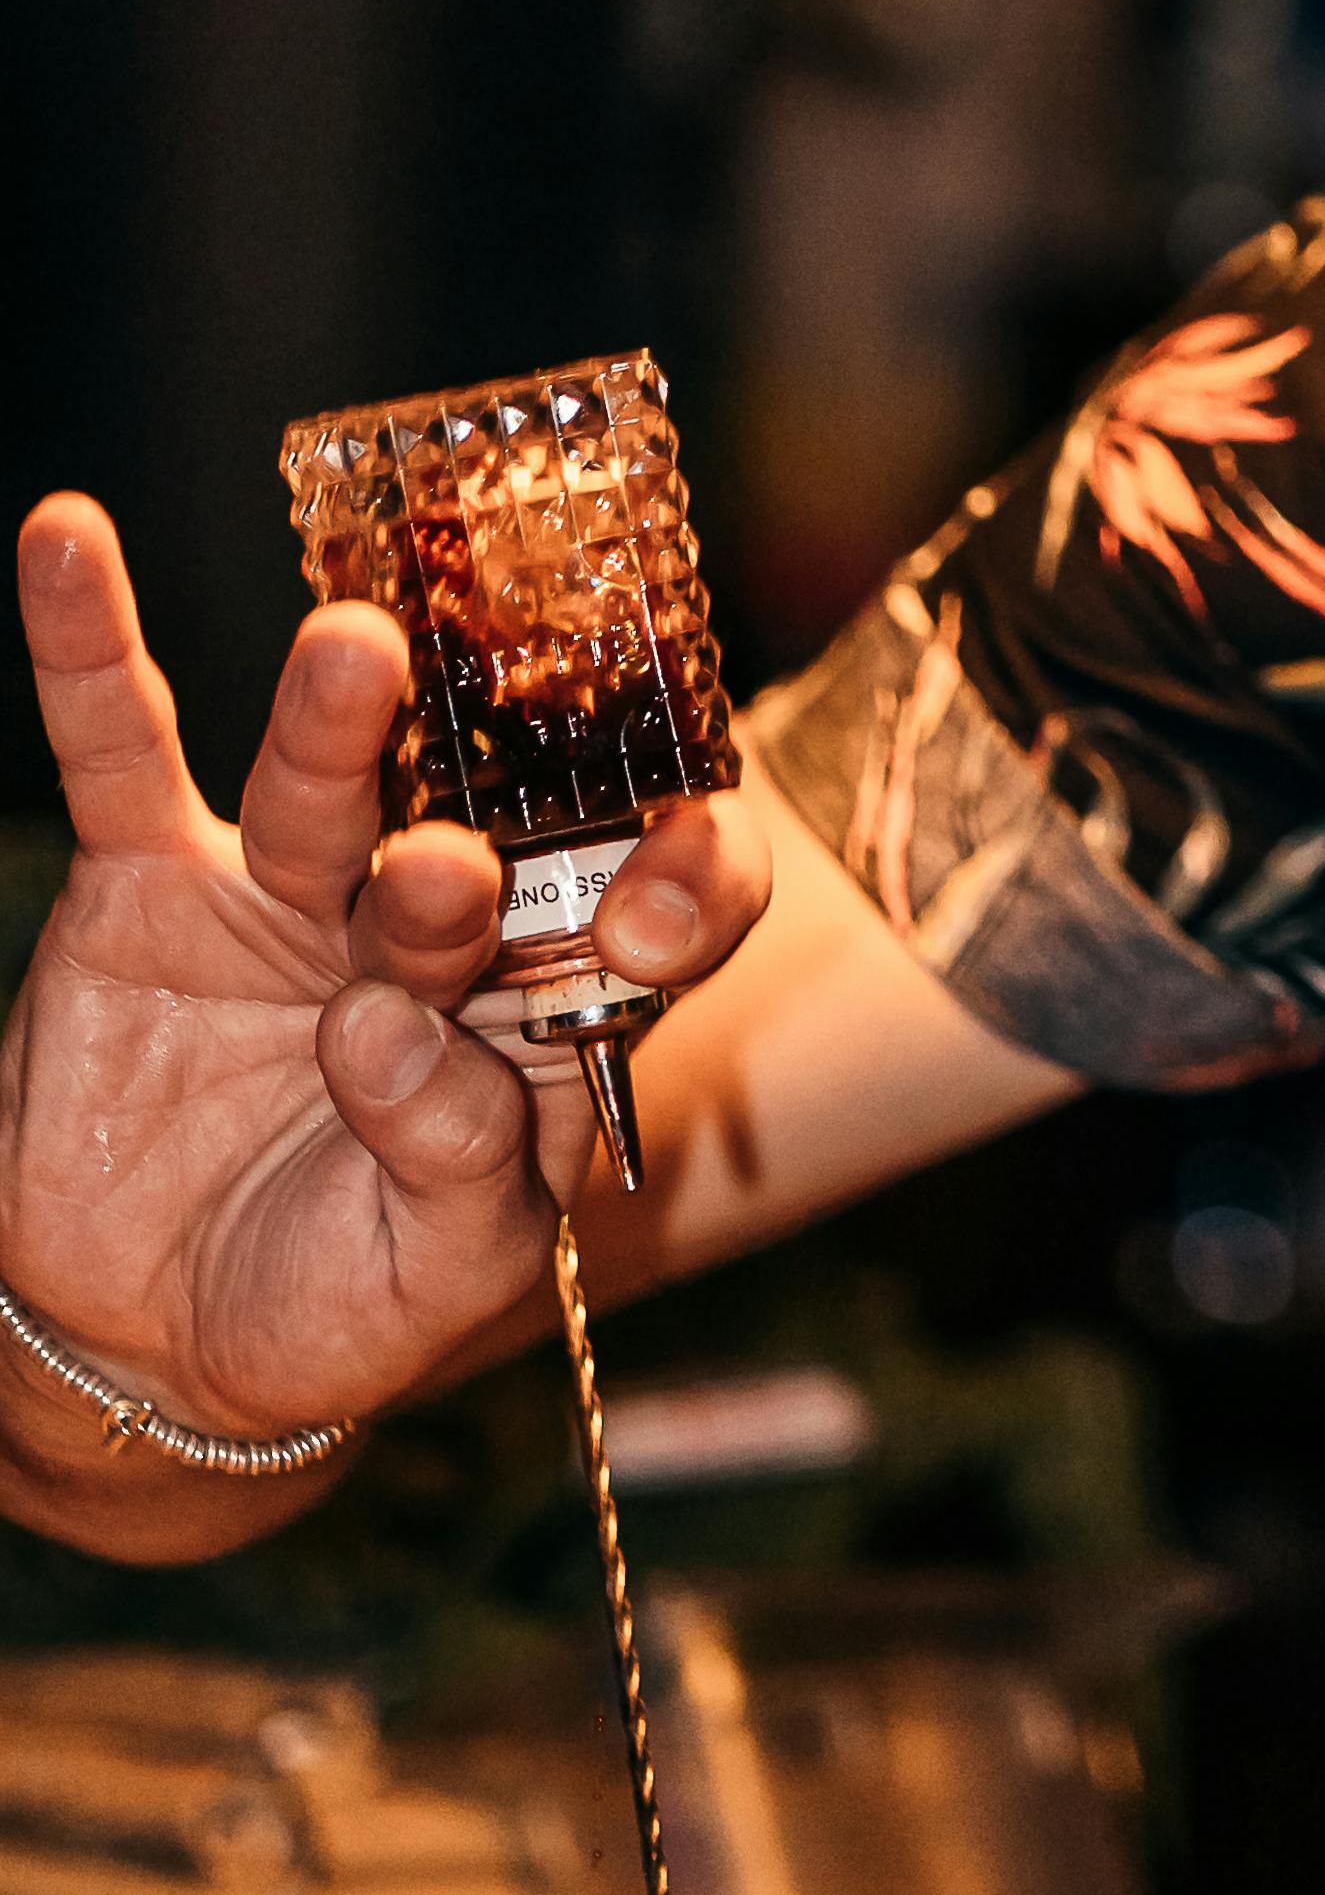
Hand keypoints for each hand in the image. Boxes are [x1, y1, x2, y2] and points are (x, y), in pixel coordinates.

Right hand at [0, 497, 768, 1522]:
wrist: (153, 1347)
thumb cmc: (338, 1298)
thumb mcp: (442, 1267)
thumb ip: (459, 1158)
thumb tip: (392, 1034)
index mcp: (554, 1008)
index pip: (659, 910)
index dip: (683, 889)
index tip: (667, 911)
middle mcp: (442, 922)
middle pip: (489, 845)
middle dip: (481, 849)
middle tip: (453, 872)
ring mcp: (294, 890)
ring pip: (330, 783)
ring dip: (341, 719)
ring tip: (355, 653)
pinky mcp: (150, 884)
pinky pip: (121, 750)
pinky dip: (88, 647)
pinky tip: (70, 546)